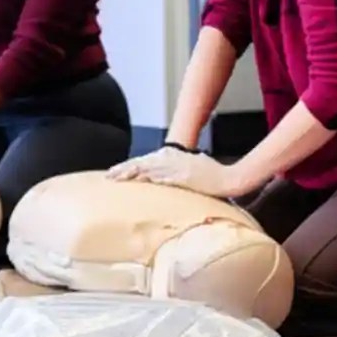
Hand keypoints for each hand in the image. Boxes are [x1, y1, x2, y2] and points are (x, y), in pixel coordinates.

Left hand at [106, 147, 243, 197]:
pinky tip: (134, 181)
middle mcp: (170, 159)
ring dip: (128, 173)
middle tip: (109, 175)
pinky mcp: (178, 177)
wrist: (227, 179)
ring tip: (114, 178)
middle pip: (140, 163)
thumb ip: (178, 166)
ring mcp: (174, 168)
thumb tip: (168, 175)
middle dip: (123, 169)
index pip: (145, 160)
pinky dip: (144, 178)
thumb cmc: (213, 174)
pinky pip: (157, 177)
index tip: (117, 172)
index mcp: (172, 155)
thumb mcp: (193, 164)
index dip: (129, 166)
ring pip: (144, 168)